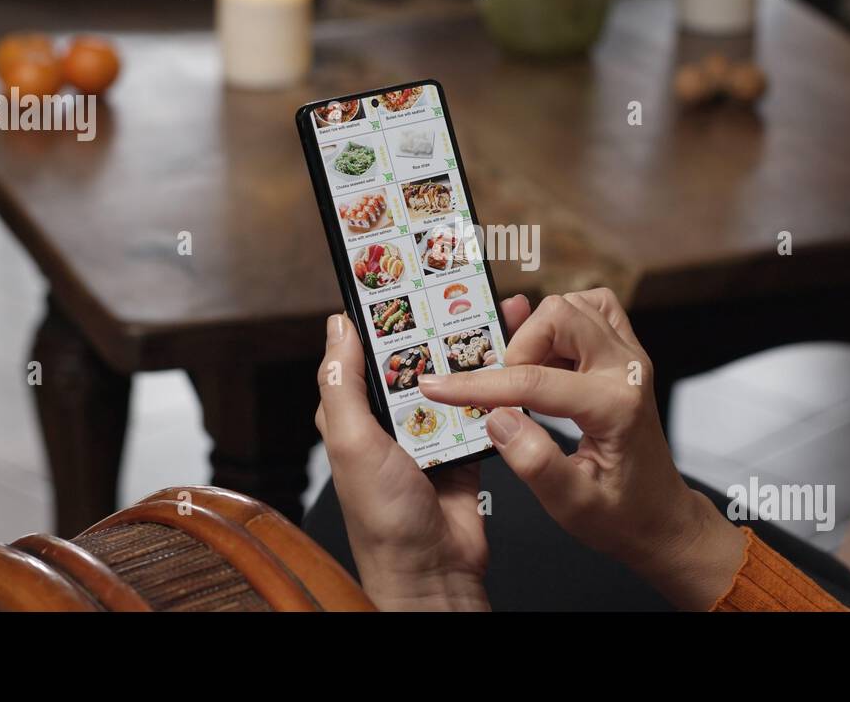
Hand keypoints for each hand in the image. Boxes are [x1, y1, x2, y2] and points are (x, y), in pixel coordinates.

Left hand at [314, 295, 531, 610]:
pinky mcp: (467, 448)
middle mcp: (393, 420)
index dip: (384, 315)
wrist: (434, 571)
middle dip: (440, 325)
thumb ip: (342, 384)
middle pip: (419, 358)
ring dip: (474, 353)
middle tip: (463, 287)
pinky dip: (497, 388)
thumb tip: (337, 325)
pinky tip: (512, 362)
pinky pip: (483, 408)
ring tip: (496, 315)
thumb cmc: (383, 518)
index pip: (368, 351)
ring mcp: (432, 433)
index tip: (404, 277)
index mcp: (358, 413)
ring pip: (455, 379)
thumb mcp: (352, 442)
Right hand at [417, 289, 747, 608]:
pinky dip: (559, 325)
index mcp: (615, 407)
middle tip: (503, 390)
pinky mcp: (626, 352)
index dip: (476, 384)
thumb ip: (535, 463)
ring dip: (537, 335)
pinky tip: (545, 361)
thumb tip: (496, 417)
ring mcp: (630, 355)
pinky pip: (589, 309)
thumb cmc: (620, 514)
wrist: (660, 515)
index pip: (533, 381)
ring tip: (524, 378)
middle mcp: (628, 370)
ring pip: (572, 305)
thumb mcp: (573, 506)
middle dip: (517, 348)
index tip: (435, 387)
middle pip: (559, 316)